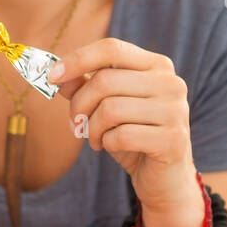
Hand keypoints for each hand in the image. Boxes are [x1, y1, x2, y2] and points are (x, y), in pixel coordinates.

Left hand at [47, 37, 197, 214]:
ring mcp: (175, 111)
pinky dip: (106, 143)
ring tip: (94, 138)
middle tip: (75, 124)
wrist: (164, 178)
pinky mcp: (173, 139)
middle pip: (105, 81)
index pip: (111, 48)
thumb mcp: (105, 107)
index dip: (77, 60)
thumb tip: (54, 72)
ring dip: (91, 128)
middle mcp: (171, 83)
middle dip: (80, 104)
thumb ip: (83, 86)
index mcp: (157, 65)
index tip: (51, 76)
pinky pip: (122, 135)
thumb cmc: (133, 136)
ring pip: (111, 109)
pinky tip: (110, 147)